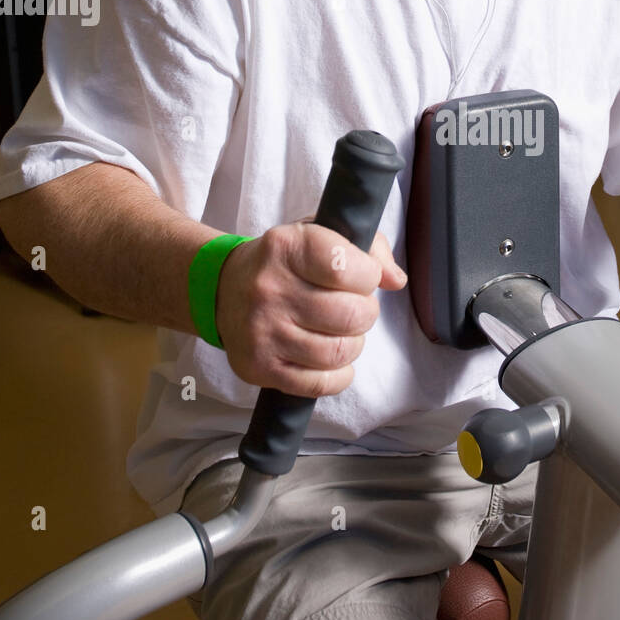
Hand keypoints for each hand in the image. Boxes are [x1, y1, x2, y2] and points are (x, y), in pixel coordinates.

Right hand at [213, 225, 406, 396]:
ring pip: (339, 352)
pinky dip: (339, 375)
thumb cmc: (284, 263)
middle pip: (351, 315)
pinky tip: (332, 360)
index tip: (362, 276)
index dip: (369, 275)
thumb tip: (396, 280)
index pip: (349, 267)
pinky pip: (320, 384)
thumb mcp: (320, 235)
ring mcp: (262, 331)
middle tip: (355, 308)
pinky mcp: (258, 367)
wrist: (222, 290)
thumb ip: (368, 250)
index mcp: (286, 247)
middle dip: (365, 313)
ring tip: (343, 333)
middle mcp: (269, 289)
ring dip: (354, 344)